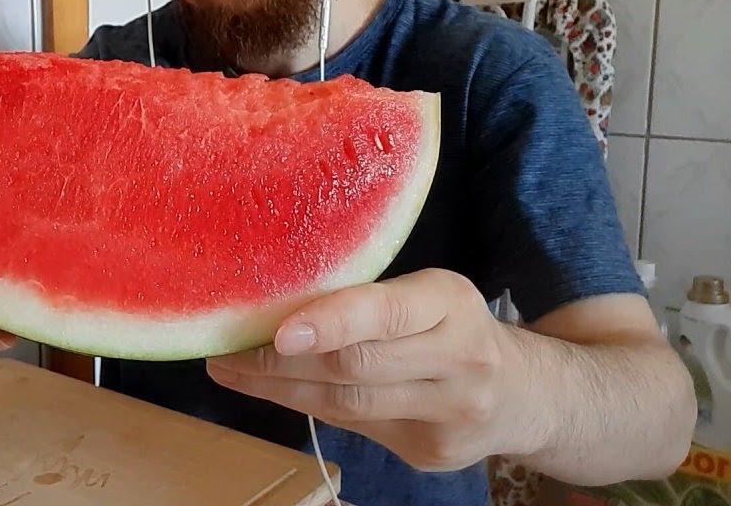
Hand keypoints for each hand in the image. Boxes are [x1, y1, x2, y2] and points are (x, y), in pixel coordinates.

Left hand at [205, 268, 526, 470]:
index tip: (277, 332)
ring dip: (279, 389)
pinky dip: (309, 406)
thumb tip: (276, 301)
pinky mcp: (432, 452)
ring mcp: (450, 414)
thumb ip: (369, 300)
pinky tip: (275, 391)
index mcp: (452, 303)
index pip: (387, 313)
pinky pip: (354, 427)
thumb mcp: (427, 296)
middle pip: (355, 366)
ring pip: (347, 405)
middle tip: (225, 351)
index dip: (331, 322)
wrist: (524, 393)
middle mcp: (460, 359)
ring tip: (232, 371)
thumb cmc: (451, 327)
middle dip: (278, 362)